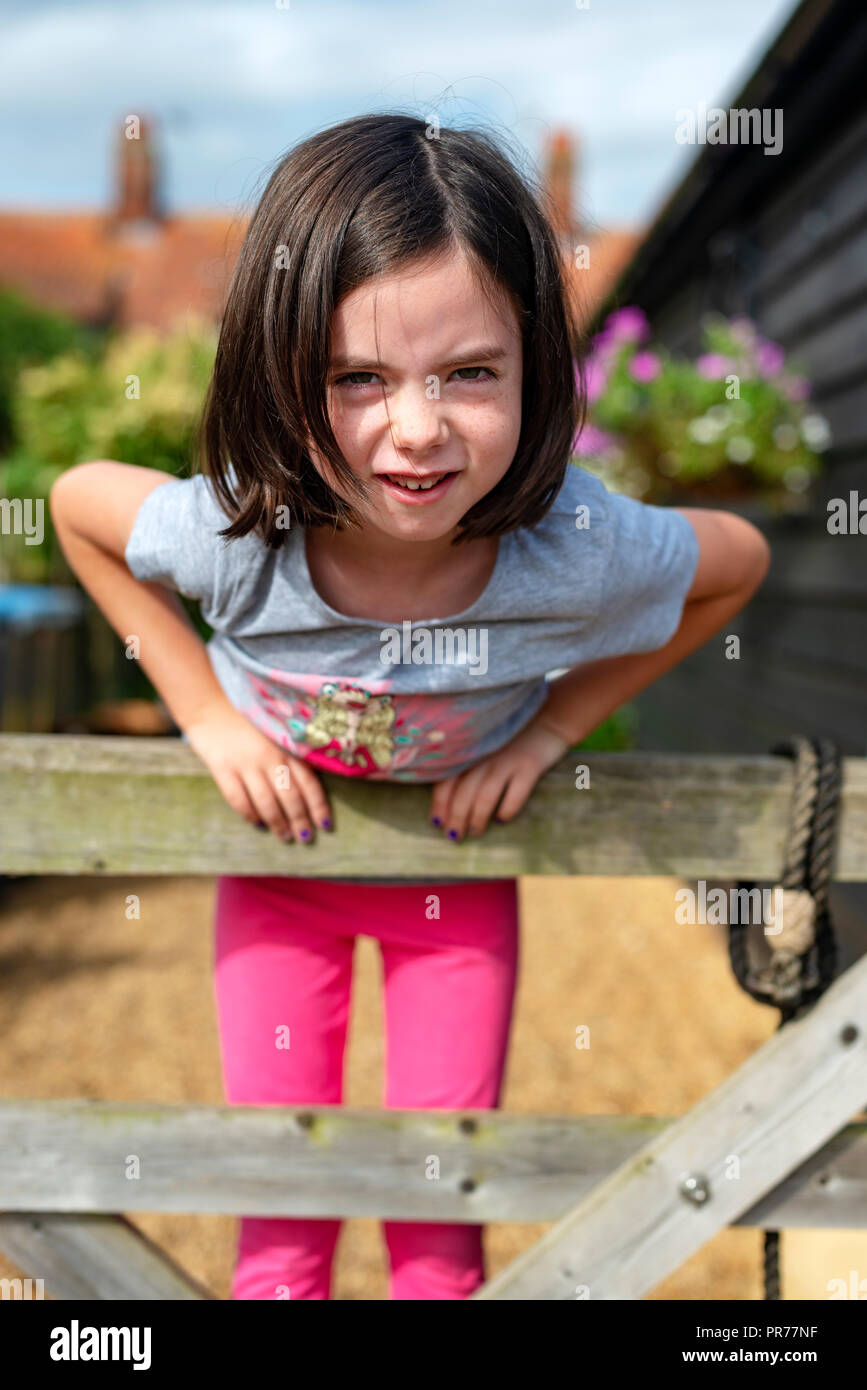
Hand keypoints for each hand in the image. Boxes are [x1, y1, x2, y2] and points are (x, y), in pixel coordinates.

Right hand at [184, 702, 331, 843]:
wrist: (209, 704)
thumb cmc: (248, 720)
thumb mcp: (276, 732)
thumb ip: (292, 754)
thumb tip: (311, 788)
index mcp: (286, 747)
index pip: (309, 783)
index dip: (319, 807)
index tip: (325, 825)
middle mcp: (269, 757)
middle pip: (290, 797)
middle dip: (300, 821)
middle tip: (305, 838)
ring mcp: (245, 763)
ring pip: (266, 803)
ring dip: (278, 824)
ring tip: (285, 837)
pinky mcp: (222, 768)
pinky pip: (238, 799)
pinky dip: (250, 815)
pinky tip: (258, 823)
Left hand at [429, 718, 569, 841]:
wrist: (549, 720)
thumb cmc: (511, 739)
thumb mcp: (485, 747)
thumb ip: (468, 765)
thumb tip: (449, 801)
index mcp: (471, 751)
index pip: (446, 780)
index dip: (439, 804)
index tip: (437, 823)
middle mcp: (485, 756)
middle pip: (463, 792)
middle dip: (456, 817)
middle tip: (455, 836)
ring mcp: (507, 761)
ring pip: (485, 796)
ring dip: (477, 818)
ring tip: (476, 832)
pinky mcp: (530, 766)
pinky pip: (515, 793)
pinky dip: (507, 809)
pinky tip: (502, 819)